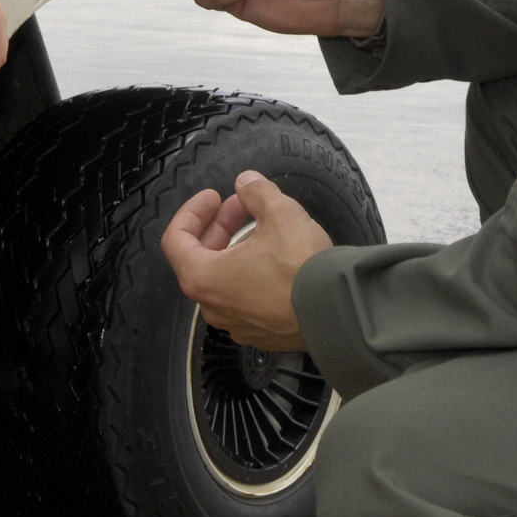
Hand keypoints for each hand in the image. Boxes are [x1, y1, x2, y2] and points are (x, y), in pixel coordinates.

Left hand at [161, 170, 332, 351]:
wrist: (340, 312)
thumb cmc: (303, 270)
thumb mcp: (279, 213)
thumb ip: (256, 192)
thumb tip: (248, 184)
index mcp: (204, 278)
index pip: (176, 240)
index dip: (193, 211)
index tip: (213, 197)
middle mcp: (215, 307)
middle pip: (202, 257)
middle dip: (222, 224)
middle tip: (243, 204)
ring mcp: (238, 323)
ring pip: (226, 277)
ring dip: (239, 248)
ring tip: (266, 227)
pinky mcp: (262, 332)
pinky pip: (247, 297)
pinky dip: (253, 273)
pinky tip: (278, 257)